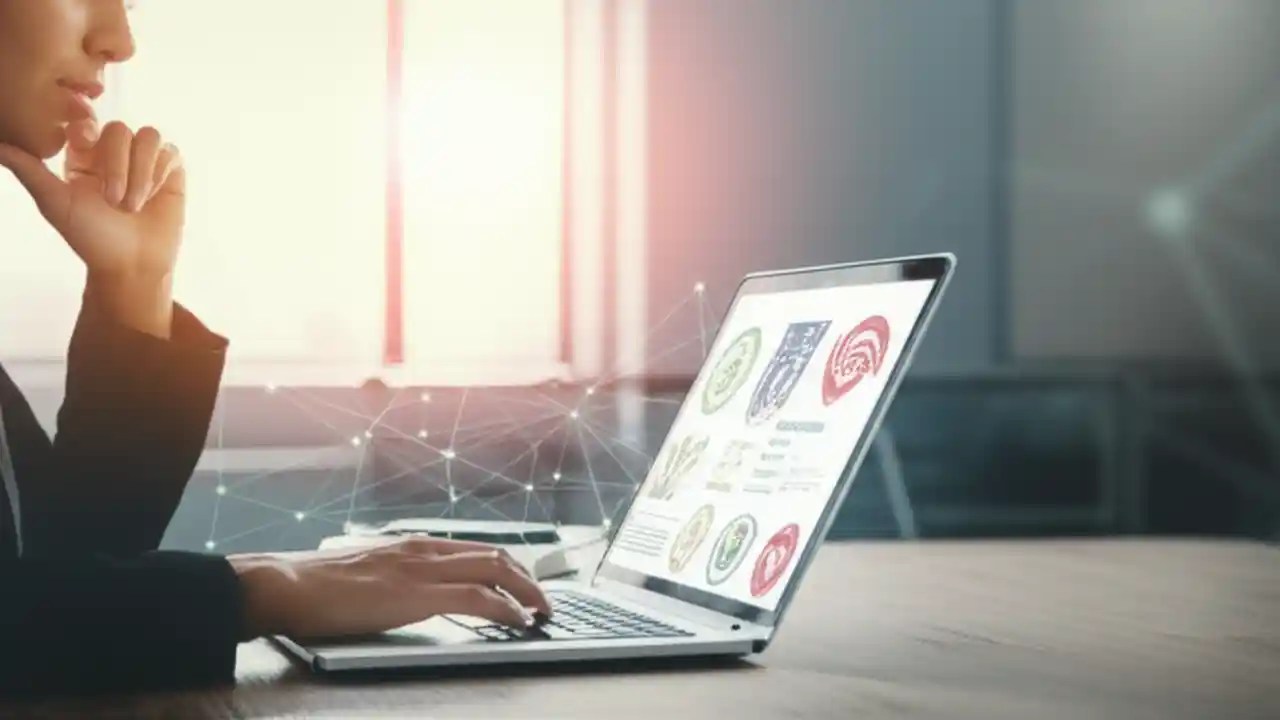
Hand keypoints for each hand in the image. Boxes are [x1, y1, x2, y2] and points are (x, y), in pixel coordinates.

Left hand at [0, 116, 185, 336]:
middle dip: (117, 167)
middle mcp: (114, 155)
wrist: (132, 265)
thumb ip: (28, 169)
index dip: (88, 130)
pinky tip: (152, 197)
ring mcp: (144, 161)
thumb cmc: (91, 238)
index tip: (85, 147)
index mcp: (84, 158)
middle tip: (113, 201)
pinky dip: (159, 174)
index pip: (85, 124)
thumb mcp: (54, 203)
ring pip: (147, 137)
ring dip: (140, 173)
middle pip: (119, 130)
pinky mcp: (170, 171)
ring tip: (133, 205)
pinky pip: (169, 152)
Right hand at [228, 537, 553, 640]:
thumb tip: (404, 592)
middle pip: (495, 555)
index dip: (507, 565)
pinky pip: (478, 599)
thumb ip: (392, 576)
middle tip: (542, 599)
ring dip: (527, 591)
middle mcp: (424, 550)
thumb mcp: (364, 571)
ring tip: (541, 611)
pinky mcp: (418, 595)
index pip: (474, 549)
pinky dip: (506, 609)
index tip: (522, 582)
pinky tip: (518, 621)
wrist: (286, 584)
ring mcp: (423, 570)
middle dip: (527, 576)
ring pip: (496, 570)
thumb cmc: (314, 586)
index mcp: (412, 545)